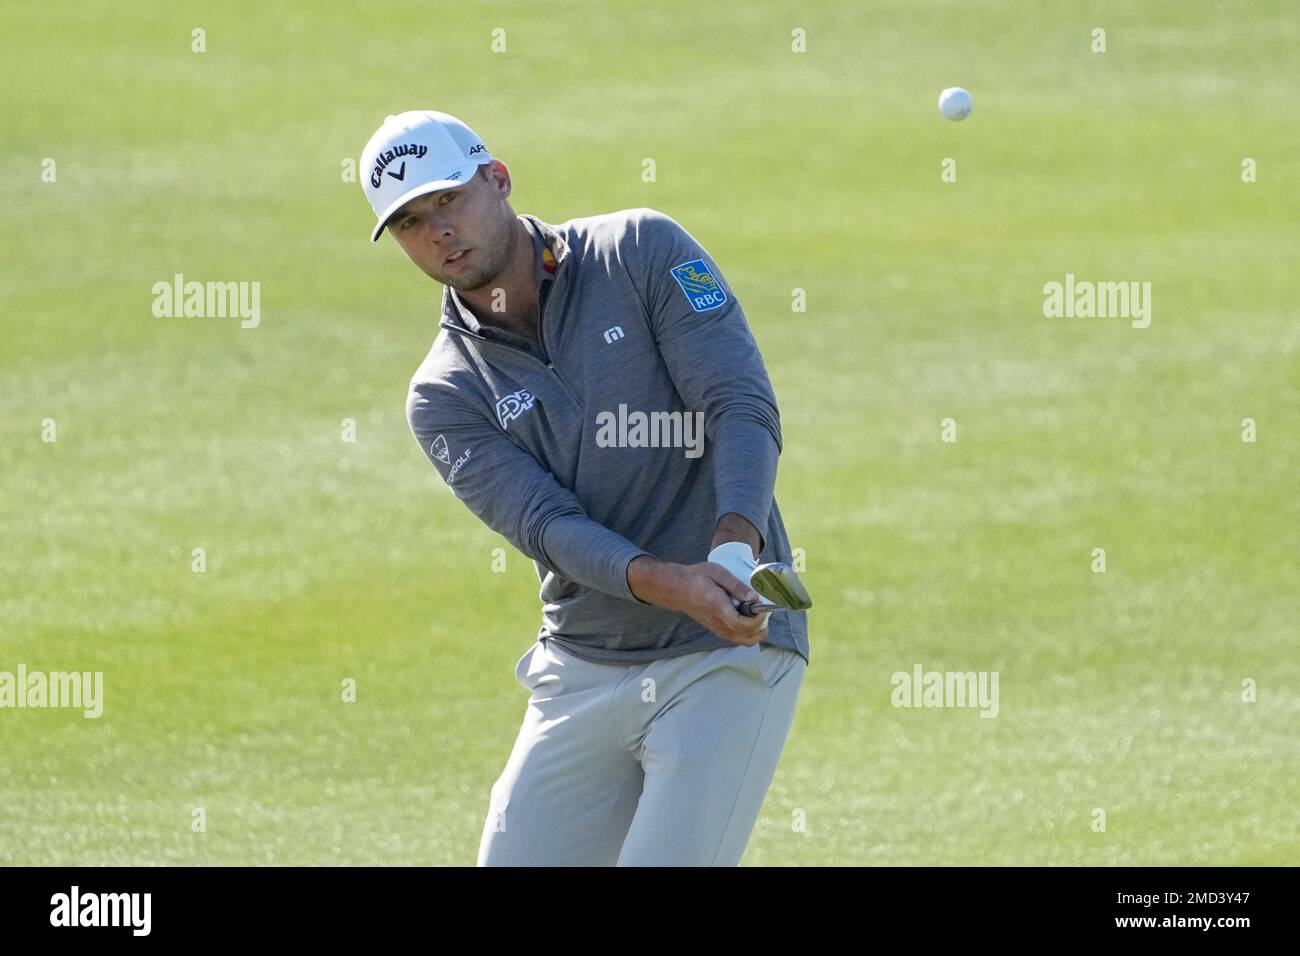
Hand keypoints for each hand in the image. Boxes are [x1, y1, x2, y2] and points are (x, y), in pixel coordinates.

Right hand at [627, 557, 768, 645]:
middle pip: (746, 638)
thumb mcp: (718, 573)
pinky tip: (749, 617)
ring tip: (759, 615)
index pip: (742, 624)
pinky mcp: (717, 630)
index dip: (757, 619)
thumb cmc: (696, 578)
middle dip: (761, 627)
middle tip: (764, 612)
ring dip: (756, 632)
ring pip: (743, 641)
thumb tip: (755, 597)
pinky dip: (748, 632)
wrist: (677, 588)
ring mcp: (717, 629)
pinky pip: (737, 638)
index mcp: (718, 608)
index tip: (762, 607)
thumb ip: (737, 586)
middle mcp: (718, 623)